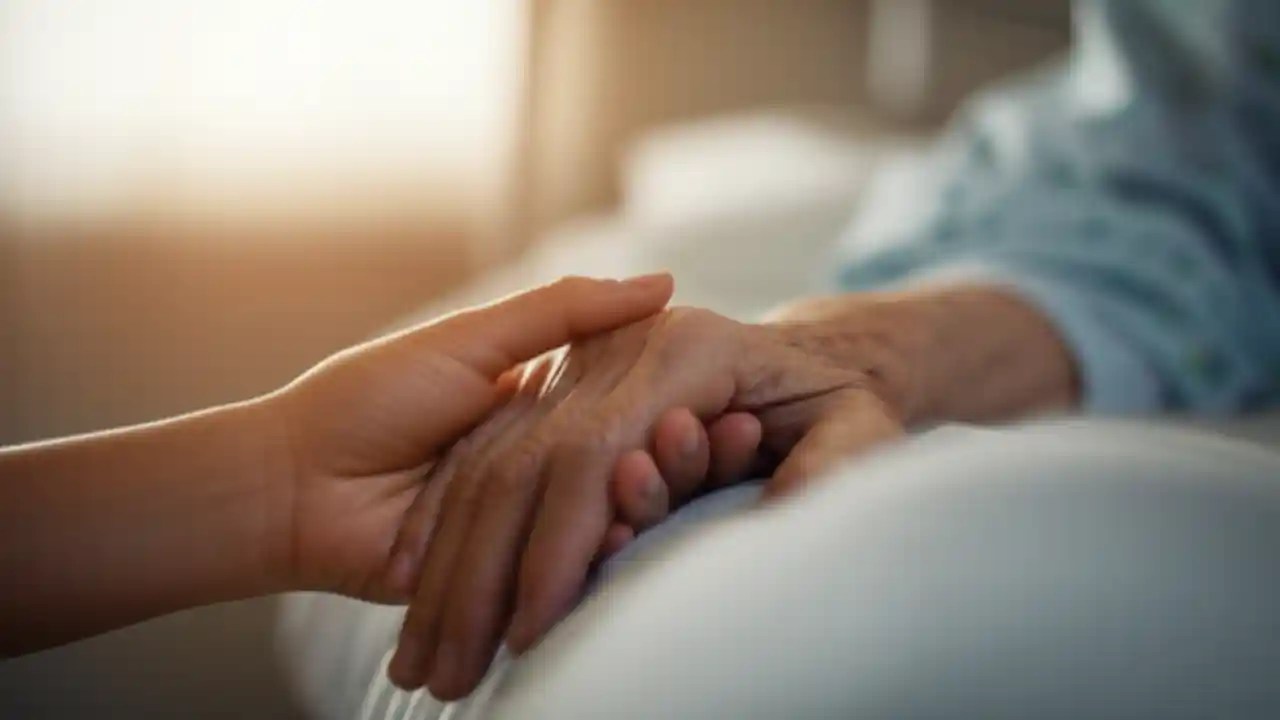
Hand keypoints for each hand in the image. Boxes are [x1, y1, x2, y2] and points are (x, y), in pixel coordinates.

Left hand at [258, 275, 693, 600]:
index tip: (721, 402)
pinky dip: (594, 560)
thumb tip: (662, 281)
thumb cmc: (371, 399)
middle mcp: (534, 469)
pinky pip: (556, 576)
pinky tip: (632, 539)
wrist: (294, 484)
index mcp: (533, 410)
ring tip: (682, 485)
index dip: (669, 409)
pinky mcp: (498, 582)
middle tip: (732, 440)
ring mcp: (517, 528)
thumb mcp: (472, 341)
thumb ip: (561, 313)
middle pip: (618, 469)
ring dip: (643, 505)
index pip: (621, 410)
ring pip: (597, 522)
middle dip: (670, 461)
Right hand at [390, 306, 904, 696]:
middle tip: (457, 667)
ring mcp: (579, 360)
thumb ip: (832, 470)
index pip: (596, 450)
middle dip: (490, 570)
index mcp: (685, 347)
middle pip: (528, 459)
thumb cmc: (837, 406)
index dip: (560, 546)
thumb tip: (776, 519)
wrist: (806, 360)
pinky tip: (427, 592)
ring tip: (431, 655)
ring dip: (455, 562)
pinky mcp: (554, 385)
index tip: (534, 631)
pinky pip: (483, 457)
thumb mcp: (862, 431)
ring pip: (492, 462)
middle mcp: (617, 346)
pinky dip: (450, 530)